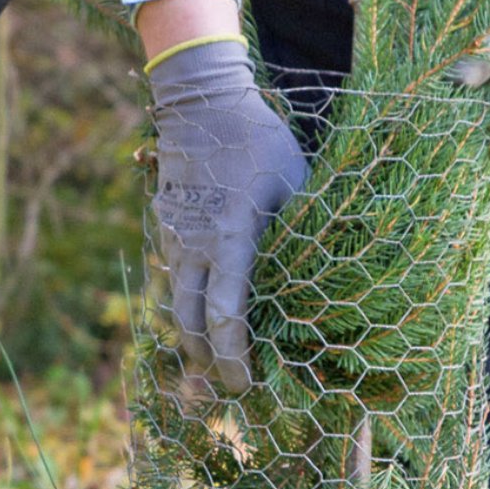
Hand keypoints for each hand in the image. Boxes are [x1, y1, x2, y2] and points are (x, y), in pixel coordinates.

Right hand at [148, 39, 307, 391]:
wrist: (201, 100)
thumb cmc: (258, 140)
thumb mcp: (294, 182)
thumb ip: (301, 234)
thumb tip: (323, 281)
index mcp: (230, 237)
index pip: (225, 314)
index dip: (235, 356)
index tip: (251, 380)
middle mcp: (192, 245)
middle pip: (189, 326)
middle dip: (211, 363)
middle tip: (238, 388)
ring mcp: (173, 238)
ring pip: (174, 308)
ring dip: (194, 342)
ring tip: (220, 364)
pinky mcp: (166, 230)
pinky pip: (173, 282)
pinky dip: (187, 309)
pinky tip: (208, 320)